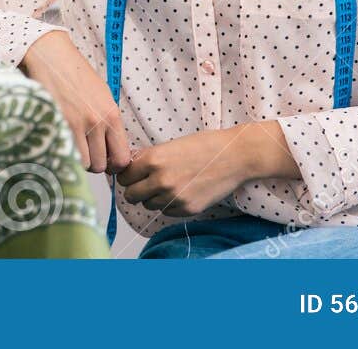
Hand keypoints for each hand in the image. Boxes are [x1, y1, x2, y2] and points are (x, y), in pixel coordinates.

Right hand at [19, 30, 130, 173]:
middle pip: (101, 166)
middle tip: (86, 153)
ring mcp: (78, 125)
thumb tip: (111, 149)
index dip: (114, 164)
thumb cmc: (76, 74)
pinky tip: (60, 142)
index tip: (105, 160)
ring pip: (84, 164)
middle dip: (94, 164)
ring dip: (78, 160)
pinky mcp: (58, 123)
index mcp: (112, 114)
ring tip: (72, 147)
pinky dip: (64, 154)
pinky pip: (66, 154)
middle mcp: (98, 122)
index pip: (122, 157)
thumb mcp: (102, 95)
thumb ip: (108, 122)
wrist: (52, 57)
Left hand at [115, 125, 259, 216]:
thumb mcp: (170, 145)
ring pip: (148, 205)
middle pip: (131, 195)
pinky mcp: (187, 209)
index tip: (131, 176)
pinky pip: (166, 212)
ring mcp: (174, 197)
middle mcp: (160, 180)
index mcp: (153, 159)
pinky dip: (169, 205)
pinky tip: (181, 192)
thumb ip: (148, 158)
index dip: (127, 176)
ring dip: (153, 198)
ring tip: (168, 185)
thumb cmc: (204, 146)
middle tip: (144, 184)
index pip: (124, 176)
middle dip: (135, 190)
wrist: (234, 156)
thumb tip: (128, 167)